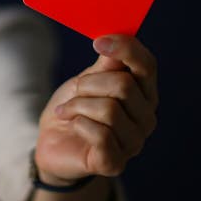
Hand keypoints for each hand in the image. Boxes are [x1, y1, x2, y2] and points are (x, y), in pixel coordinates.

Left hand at [34, 34, 158, 185]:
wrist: (53, 142)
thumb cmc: (75, 107)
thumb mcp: (87, 79)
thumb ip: (106, 63)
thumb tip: (118, 38)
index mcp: (144, 92)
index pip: (147, 65)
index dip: (126, 49)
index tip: (98, 41)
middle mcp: (146, 117)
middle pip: (124, 85)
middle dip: (89, 84)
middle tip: (75, 90)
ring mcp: (134, 142)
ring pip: (109, 110)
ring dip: (79, 105)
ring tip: (67, 110)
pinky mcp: (115, 162)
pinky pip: (100, 134)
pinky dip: (79, 123)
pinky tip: (73, 125)